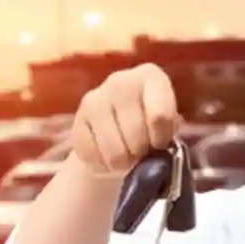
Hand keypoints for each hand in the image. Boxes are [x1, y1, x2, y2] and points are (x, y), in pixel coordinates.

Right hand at [70, 63, 180, 177]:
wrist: (117, 124)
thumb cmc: (150, 125)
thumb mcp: (167, 124)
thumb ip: (166, 136)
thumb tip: (155, 160)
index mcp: (150, 77)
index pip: (159, 116)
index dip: (161, 139)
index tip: (159, 144)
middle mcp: (120, 81)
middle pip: (135, 134)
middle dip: (140, 153)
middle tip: (140, 154)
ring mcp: (95, 99)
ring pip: (113, 150)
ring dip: (121, 164)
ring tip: (125, 160)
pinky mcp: (77, 120)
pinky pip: (91, 155)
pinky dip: (101, 166)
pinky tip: (106, 159)